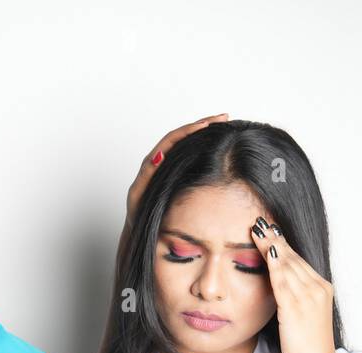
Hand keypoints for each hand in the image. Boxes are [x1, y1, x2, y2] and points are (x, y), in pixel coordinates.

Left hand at [121, 113, 230, 237]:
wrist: (139, 225)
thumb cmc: (138, 212)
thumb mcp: (139, 192)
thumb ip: (147, 174)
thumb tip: (158, 154)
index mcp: (152, 161)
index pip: (172, 139)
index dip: (189, 129)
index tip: (208, 123)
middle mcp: (160, 159)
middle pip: (182, 135)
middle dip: (203, 123)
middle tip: (223, 117)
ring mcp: (168, 164)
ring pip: (187, 142)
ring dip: (204, 130)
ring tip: (222, 122)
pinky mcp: (174, 171)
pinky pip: (188, 152)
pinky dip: (201, 143)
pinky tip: (215, 140)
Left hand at [247, 215, 336, 352]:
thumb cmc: (307, 348)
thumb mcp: (303, 318)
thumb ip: (294, 300)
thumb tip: (281, 290)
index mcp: (321, 290)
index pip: (299, 262)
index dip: (284, 246)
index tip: (271, 232)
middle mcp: (317, 289)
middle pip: (293, 258)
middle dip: (276, 240)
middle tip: (262, 222)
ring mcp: (309, 297)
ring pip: (288, 264)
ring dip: (272, 245)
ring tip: (258, 229)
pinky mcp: (296, 307)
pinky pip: (283, 279)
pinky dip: (274, 263)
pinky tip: (266, 250)